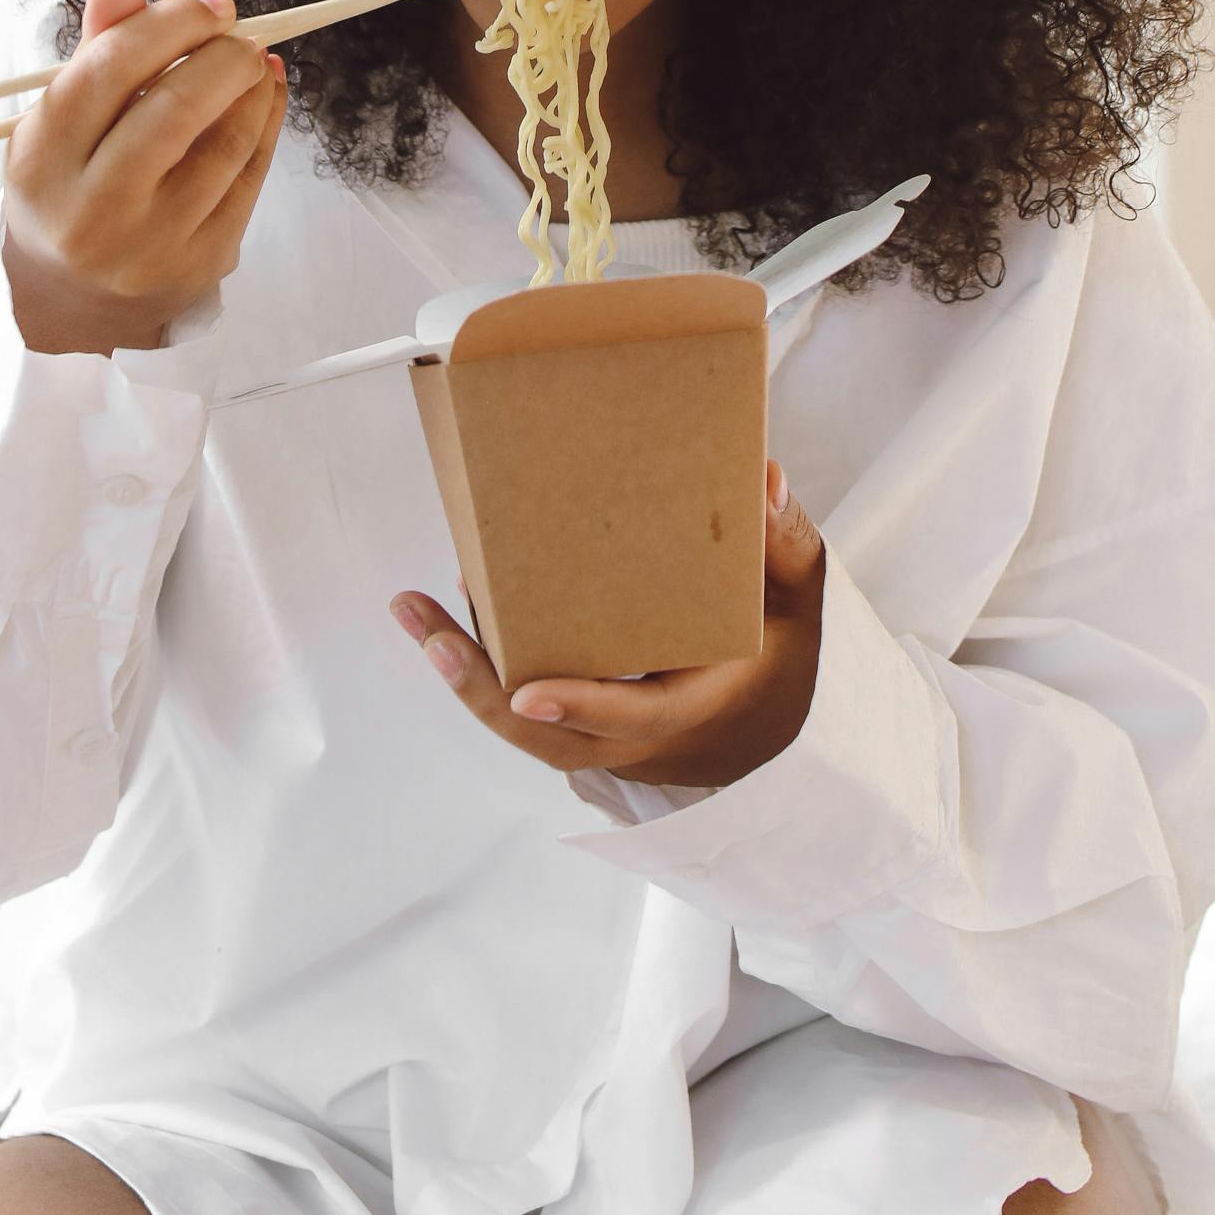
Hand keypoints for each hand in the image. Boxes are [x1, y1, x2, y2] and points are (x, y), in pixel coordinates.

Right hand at [1, 0, 285, 353]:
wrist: (76, 297)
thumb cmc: (68, 186)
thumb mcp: (59, 123)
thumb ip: (94, 51)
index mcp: (41, 160)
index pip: (110, 69)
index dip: (170, 24)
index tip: (212, 7)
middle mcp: (91, 209)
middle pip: (174, 109)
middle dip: (221, 57)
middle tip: (240, 36)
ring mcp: (150, 244)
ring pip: (224, 144)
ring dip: (252, 89)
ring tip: (255, 63)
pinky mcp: (199, 262)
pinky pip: (248, 178)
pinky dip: (266, 126)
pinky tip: (266, 97)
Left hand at [390, 462, 825, 788]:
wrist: (781, 717)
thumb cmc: (788, 647)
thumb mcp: (800, 592)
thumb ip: (780, 536)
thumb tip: (761, 479)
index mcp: (696, 705)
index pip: (635, 717)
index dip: (583, 706)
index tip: (529, 691)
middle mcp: (641, 736)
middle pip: (549, 736)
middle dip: (481, 689)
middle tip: (429, 634)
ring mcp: (608, 734)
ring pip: (527, 726)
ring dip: (467, 674)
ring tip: (414, 611)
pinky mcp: (586, 717)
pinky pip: (528, 705)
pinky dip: (486, 666)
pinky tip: (453, 609)